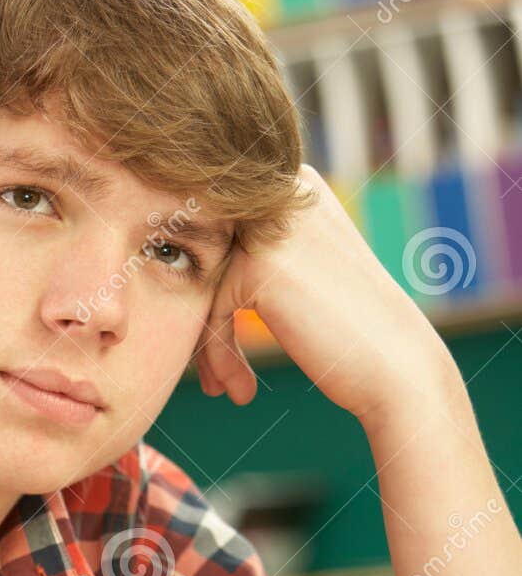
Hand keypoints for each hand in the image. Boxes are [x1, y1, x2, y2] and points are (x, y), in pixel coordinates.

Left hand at [194, 164, 455, 426]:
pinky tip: (241, 393)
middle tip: (211, 375)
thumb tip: (182, 255)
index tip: (215, 348)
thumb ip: (255, 250)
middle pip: (207, 256)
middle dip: (203, 319)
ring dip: (209, 344)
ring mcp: (271, 224)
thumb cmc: (350, 328)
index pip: (222, 230)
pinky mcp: (258, 264)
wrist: (394, 364)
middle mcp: (285, 189)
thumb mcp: (302, 271)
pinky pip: (213, 311)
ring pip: (205, 285)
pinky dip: (219, 355)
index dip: (210, 291)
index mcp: (297, 181)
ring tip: (221, 389)